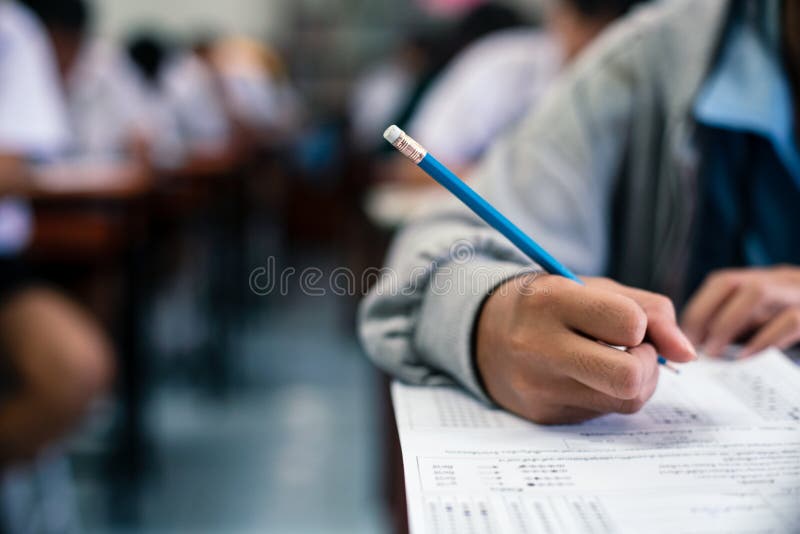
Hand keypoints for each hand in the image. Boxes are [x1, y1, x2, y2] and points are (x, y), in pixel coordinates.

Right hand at [475, 274, 695, 424]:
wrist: (482, 333)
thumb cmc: (548, 304)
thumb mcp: (591, 287)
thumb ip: (648, 309)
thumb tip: (687, 354)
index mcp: (550, 301)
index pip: (628, 323)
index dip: (641, 325)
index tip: (627, 323)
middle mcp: (538, 346)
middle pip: (630, 377)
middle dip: (648, 365)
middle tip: (634, 351)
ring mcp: (539, 387)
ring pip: (625, 402)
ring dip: (635, 383)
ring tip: (612, 362)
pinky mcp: (543, 415)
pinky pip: (602, 413)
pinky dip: (606, 395)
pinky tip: (584, 376)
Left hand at [681, 266, 799, 357]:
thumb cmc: (797, 326)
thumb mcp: (770, 321)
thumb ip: (742, 326)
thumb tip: (698, 344)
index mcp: (769, 279)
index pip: (722, 281)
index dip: (698, 308)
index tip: (683, 338)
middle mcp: (785, 279)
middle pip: (733, 282)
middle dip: (706, 315)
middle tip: (694, 347)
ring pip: (758, 292)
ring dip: (728, 323)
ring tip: (714, 352)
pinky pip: (791, 319)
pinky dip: (765, 338)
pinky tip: (748, 358)